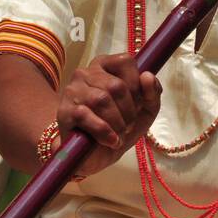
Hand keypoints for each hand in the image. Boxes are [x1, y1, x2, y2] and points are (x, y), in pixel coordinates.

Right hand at [56, 54, 160, 177]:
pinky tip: (110, 140)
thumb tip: (147, 76)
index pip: (126, 61)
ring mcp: (72, 91)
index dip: (136, 85)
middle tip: (128, 126)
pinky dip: (104, 132)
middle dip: (129, 111)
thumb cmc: (119, 126)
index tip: (137, 104)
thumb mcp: (144, 110)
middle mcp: (86, 72)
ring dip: (117, 123)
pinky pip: (86, 115)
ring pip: (101, 99)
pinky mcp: (64, 111)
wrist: (94, 155)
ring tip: (119, 135)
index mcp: (105, 65)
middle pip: (116, 85)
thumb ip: (152, 92)